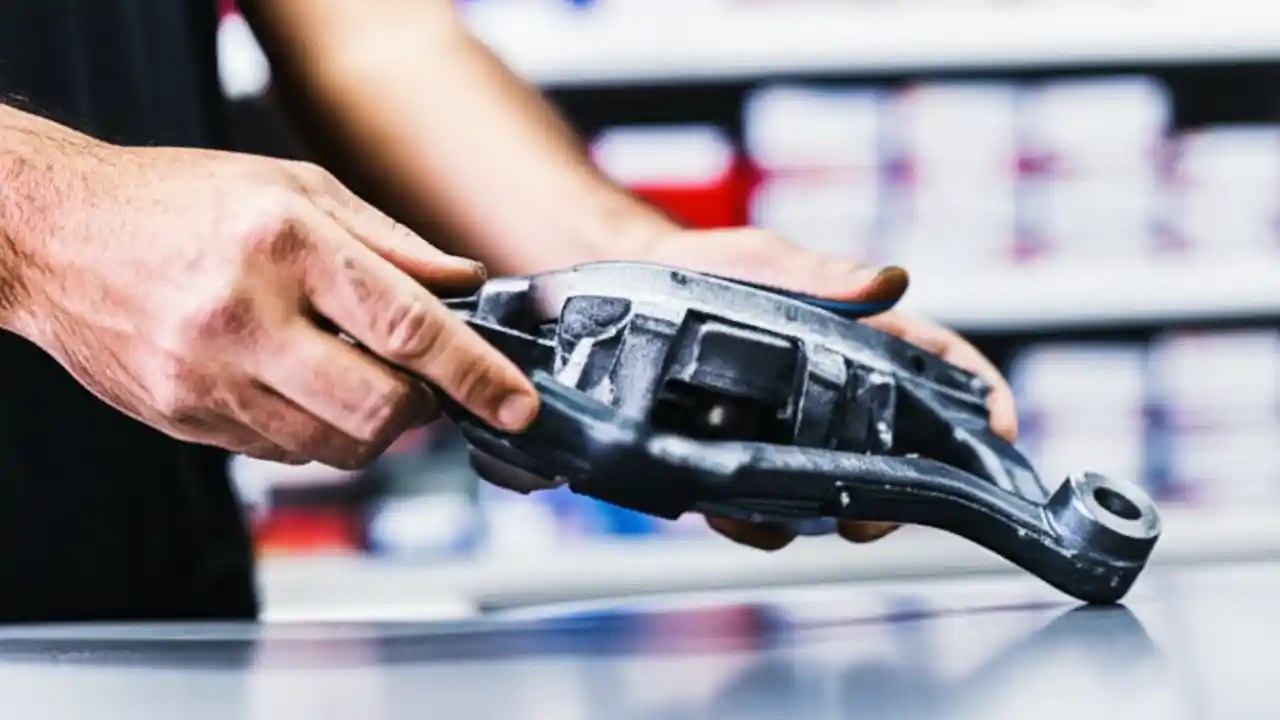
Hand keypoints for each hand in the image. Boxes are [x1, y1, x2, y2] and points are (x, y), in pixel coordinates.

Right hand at [3, 137, 538, 467]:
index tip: (517, 404)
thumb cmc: (179, 201)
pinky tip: (299, 383)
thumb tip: (465, 284)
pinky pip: (284, 452)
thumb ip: (391, 243)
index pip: (407, 326)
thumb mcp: (294, 187)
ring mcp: (209, 376)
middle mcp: (246, 314)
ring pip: (336, 445)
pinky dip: (316, 430)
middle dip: (423, 407)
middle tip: (424, 381)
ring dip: (373, 425)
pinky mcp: (187, 418)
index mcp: (284, 242)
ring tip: (354, 372)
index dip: (476, 373)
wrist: (57, 235)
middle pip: (380, 408)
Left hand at [644, 227, 1017, 549]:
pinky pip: (767, 509)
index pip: (944, 368)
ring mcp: (793, 435)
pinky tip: (729, 509)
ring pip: (837, 493)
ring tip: (793, 511)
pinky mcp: (744, 461)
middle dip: (904, 491)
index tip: (1002, 433)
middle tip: (876, 515)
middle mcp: (837, 396)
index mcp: (863, 339)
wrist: (628, 293)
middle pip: (904, 454)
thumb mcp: (767, 261)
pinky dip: (755, 519)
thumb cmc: (707, 268)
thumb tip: (886, 282)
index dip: (984, 401)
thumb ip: (825, 277)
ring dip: (822, 513)